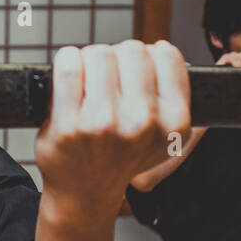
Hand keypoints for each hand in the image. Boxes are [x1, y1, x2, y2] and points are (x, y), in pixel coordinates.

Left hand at [36, 41, 191, 211]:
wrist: (86, 192)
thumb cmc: (121, 156)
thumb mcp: (166, 135)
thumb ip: (174, 93)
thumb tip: (162, 48)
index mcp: (174, 123)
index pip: (167, 56)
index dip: (148, 56)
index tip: (134, 70)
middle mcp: (143, 124)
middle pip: (132, 50)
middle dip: (118, 57)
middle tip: (107, 78)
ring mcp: (104, 124)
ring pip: (100, 53)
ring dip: (90, 59)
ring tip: (87, 81)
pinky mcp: (69, 125)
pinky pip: (69, 66)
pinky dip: (66, 62)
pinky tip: (68, 76)